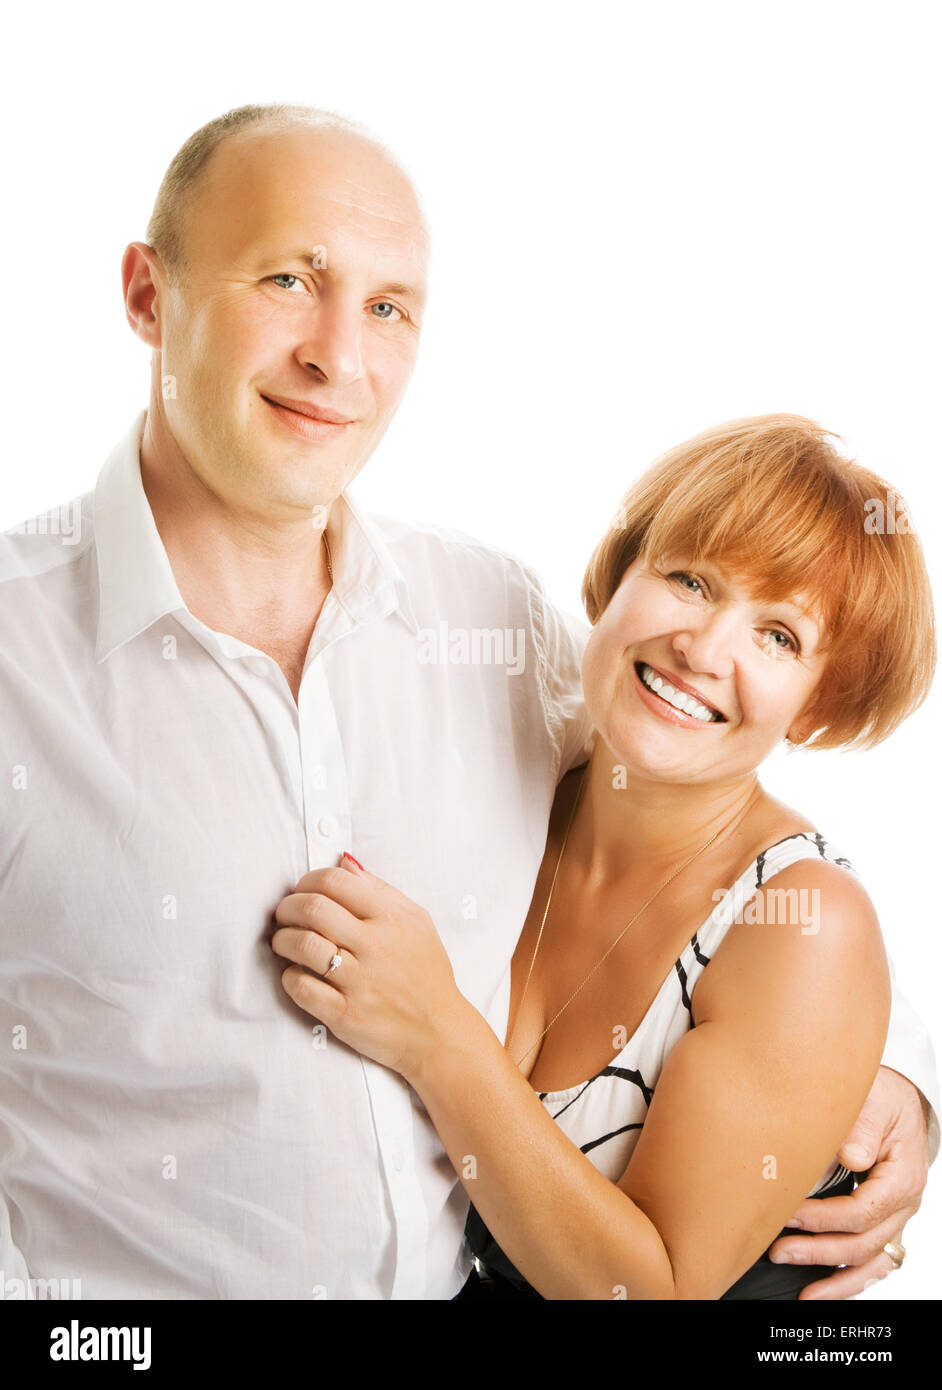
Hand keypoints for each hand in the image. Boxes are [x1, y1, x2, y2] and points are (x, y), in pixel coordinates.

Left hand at [271, 854, 465, 1079]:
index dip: (308, 881)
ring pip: (301, 945)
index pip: (335, 881)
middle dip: (287, 907)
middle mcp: (375, 946)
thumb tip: (344, 861)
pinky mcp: (345, 1014)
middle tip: (284, 915)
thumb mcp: (416, 921)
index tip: (302, 891)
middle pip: (312, 908)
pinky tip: (295, 974)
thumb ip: (380, 889)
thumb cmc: (426, 974)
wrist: (439, 1032)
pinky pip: (301, 987)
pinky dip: (289, 977)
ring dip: (282, 939)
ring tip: (284, 942)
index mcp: (391, 918)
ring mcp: (359, 981)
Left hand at [767, 1066, 928, 1297]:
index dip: (825, 1218)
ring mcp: (896, 1218)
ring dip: (835, 1278)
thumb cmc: (885, 1099)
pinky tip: (823, 1291)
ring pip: (871, 1262)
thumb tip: (849, 1156)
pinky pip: (873, 1262)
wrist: (899, 1103)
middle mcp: (903, 1204)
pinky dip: (850, 1280)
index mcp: (902, 1176)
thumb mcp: (875, 1100)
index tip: (788, 1215)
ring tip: (802, 1292)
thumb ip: (862, 1127)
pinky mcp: (884, 1224)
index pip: (864, 1210)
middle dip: (819, 1251)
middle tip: (779, 1251)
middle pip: (865, 1242)